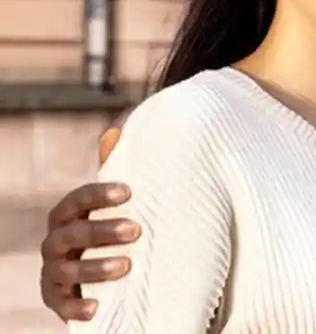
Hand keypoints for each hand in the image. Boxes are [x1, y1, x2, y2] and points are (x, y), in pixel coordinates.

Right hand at [39, 182, 139, 320]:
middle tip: (136, 229)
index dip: (98, 194)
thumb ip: (117, 170)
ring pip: (67, 270)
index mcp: (69, 216)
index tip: (128, 191)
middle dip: (102, 230)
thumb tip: (115, 131)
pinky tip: (96, 307)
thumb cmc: (113, 231)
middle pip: (73, 234)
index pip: (77, 200)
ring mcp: (55, 272)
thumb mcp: (117, 205)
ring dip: (95, 267)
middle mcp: (56, 242)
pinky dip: (76, 307)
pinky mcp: (57, 300)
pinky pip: (62, 305)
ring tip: (126, 265)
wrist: (104, 276)